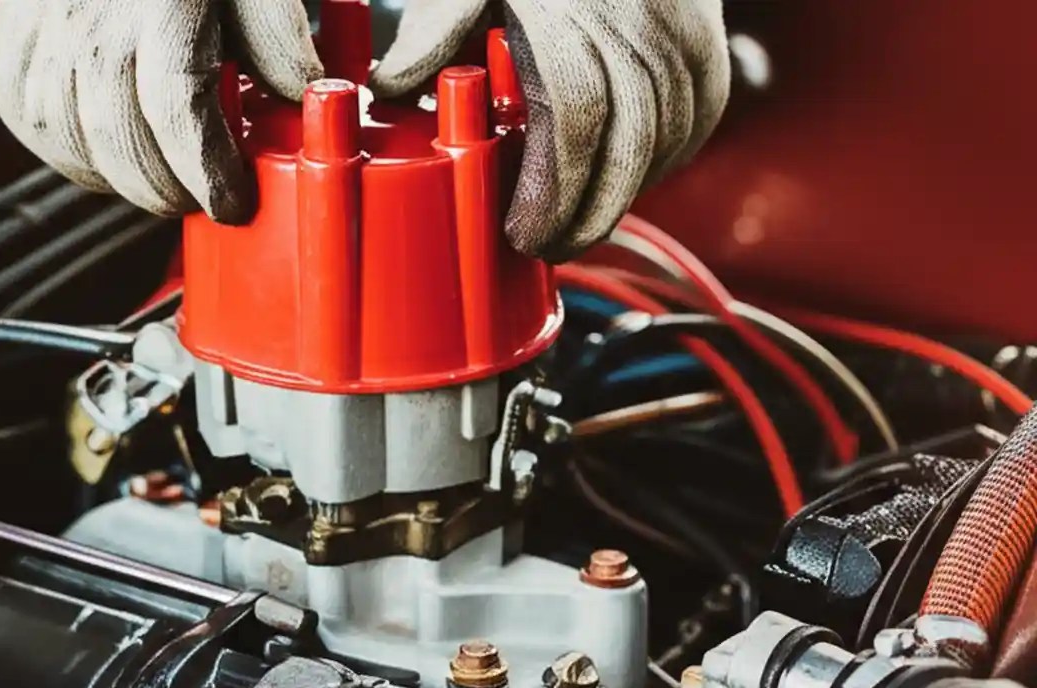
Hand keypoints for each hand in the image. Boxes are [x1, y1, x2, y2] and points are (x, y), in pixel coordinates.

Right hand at [0, 0, 322, 222]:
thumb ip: (279, 37)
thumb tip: (307, 97)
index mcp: (161, 4)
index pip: (178, 113)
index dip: (207, 173)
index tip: (234, 202)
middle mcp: (92, 18)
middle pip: (121, 141)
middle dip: (168, 189)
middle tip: (201, 197)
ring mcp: (43, 26)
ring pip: (70, 140)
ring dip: (120, 178)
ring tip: (161, 180)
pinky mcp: (13, 32)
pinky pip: (26, 117)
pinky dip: (67, 152)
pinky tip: (105, 154)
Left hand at [372, 0, 729, 260]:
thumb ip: (434, 30)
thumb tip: (392, 89)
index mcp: (574, 13)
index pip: (575, 118)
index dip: (552, 187)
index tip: (523, 231)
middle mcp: (640, 27)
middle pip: (629, 147)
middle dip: (589, 212)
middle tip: (549, 249)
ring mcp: (684, 36)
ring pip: (666, 143)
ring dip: (623, 194)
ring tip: (578, 224)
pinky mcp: (709, 46)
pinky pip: (696, 123)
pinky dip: (661, 161)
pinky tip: (623, 181)